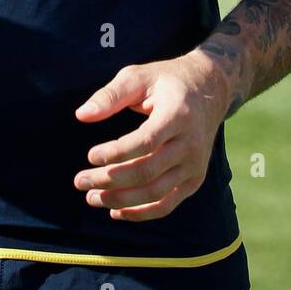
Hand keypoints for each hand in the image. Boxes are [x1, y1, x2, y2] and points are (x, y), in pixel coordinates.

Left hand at [72, 52, 230, 221]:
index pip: (145, 141)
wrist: (210, 89)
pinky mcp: (194, 179)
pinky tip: (116, 211)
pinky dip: (141, 213)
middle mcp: (190, 143)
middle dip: (110, 180)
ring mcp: (195, 165)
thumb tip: (81, 115)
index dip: (116, 152)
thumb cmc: (166, 80)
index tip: (90, 155)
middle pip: (147, 171)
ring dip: (120, 200)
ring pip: (155, 193)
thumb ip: (111, 95)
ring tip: (92, 197)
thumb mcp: (139, 76)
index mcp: (178, 114)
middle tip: (80, 181)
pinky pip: (167, 204)